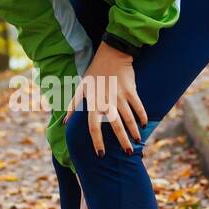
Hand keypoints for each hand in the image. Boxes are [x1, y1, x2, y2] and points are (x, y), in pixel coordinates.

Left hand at [63, 42, 146, 156]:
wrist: (112, 54)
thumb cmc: (94, 72)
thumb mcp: (81, 88)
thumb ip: (73, 105)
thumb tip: (64, 122)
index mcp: (94, 103)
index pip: (94, 126)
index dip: (97, 141)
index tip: (101, 154)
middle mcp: (107, 101)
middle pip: (116, 125)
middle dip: (122, 141)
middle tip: (128, 153)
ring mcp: (120, 96)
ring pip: (129, 118)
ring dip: (134, 131)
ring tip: (137, 141)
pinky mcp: (131, 90)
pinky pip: (138, 106)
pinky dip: (142, 116)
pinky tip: (144, 125)